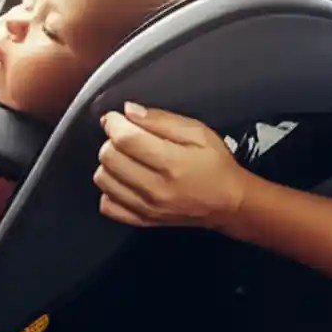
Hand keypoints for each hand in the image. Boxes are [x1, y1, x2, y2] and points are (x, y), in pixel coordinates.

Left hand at [94, 102, 253, 229]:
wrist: (228, 204)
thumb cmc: (215, 165)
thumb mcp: (197, 132)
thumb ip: (161, 119)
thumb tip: (128, 111)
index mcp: (171, 163)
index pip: (124, 139)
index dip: (113, 122)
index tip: (116, 117)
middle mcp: (155, 188)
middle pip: (109, 158)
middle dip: (112, 140)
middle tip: (127, 136)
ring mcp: (146, 208)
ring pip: (103, 179)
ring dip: (109, 163)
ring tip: (127, 158)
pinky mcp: (142, 221)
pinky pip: (107, 205)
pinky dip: (110, 189)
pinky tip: (124, 180)